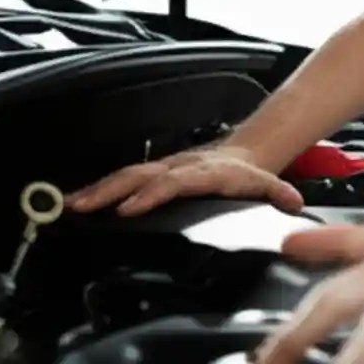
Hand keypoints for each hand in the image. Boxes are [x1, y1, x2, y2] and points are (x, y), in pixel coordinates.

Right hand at [65, 145, 303, 215]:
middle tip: (83, 206)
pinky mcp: (150, 174)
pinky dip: (95, 190)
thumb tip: (293, 203)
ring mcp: (161, 169)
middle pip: (138, 176)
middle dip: (109, 191)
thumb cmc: (246, 176)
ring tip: (69, 205)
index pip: (173, 182)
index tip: (129, 208)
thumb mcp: (267, 184)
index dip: (151, 194)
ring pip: (124, 176)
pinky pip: (119, 180)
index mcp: (201, 172)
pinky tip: (72, 202)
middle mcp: (176, 167)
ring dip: (96, 190)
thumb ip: (279, 194)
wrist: (241, 154)